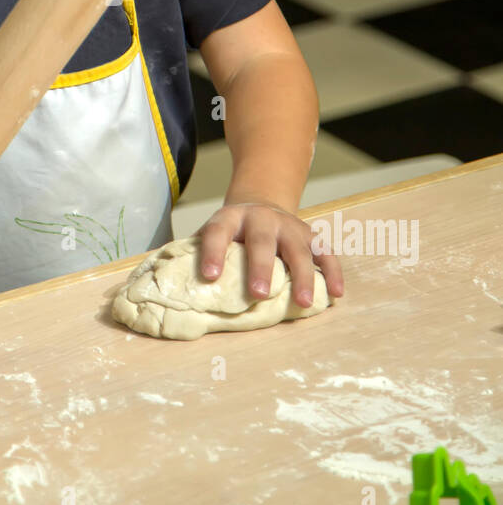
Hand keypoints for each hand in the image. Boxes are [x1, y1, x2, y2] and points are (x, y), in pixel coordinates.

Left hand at [194, 201, 343, 307]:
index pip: (218, 232)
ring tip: (303, 302)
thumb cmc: (231, 231)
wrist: (260, 202)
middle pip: (262, 240)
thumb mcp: (212, 232)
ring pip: (298, 248)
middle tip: (258, 293)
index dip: (213, 252)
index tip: (210, 276)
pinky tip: (335, 294)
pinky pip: (326, 252)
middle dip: (261, 267)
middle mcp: (261, 218)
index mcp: (230, 218)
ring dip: (303, 275)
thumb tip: (168, 286)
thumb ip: (194, 253)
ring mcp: (289, 226)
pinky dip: (333, 272)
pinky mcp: (311, 235)